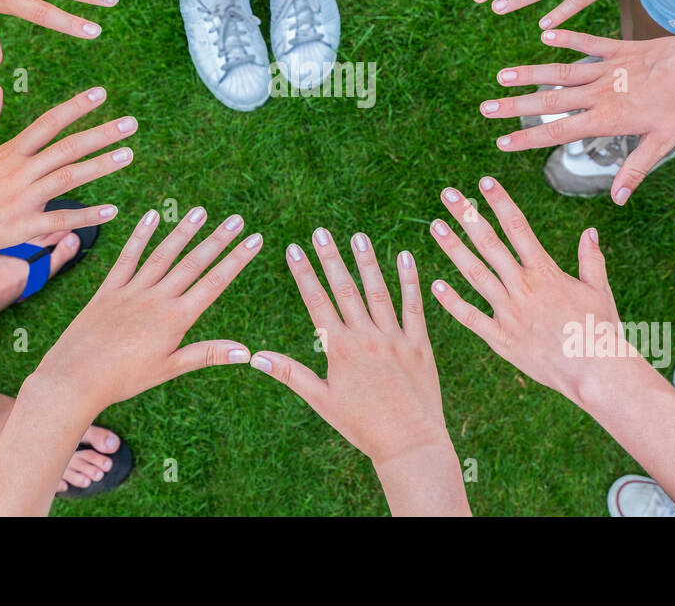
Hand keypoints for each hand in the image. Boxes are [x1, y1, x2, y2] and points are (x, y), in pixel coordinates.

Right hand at [0, 85, 134, 264]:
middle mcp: (19, 173)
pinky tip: (113, 210)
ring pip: (69, 179)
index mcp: (8, 153)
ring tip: (129, 154)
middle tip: (132, 123)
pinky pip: (61, 222)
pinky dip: (87, 216)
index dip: (76, 106)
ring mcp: (22, 201)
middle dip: (101, 134)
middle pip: (67, 148)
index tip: (101, 93)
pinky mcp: (21, 228)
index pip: (48, 122)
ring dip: (101, 166)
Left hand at [32, 206, 261, 408]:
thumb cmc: (124, 380)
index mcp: (175, 319)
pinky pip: (127, 257)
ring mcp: (131, 291)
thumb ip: (206, 354)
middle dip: (218, 240)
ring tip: (201, 211)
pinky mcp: (108, 289)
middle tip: (238, 219)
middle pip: (193, 263)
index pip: (214, 283)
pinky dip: (140, 235)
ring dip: (184, 231)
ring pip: (163, 255)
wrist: (75, 379)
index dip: (237, 259)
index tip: (255, 240)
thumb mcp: (168, 368)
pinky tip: (151, 215)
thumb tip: (246, 353)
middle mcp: (156, 299)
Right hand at [251, 229, 450, 466]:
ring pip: (378, 292)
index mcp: (340, 349)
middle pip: (345, 289)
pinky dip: (410, 281)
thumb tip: (254, 357)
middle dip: (330, 258)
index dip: (303, 273)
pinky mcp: (420, 344)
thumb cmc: (361, 426)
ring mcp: (395, 338)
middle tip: (320, 231)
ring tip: (357, 236)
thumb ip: (291, 373)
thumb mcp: (322, 400)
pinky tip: (405, 257)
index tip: (292, 248)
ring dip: (366, 262)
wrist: (409, 444)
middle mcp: (367, 337)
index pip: (317, 301)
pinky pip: (414, 307)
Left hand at [427, 177, 634, 406]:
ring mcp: (509, 312)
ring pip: (475, 273)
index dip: (500, 202)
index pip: (518, 227)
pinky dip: (451, 301)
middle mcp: (523, 287)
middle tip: (447, 194)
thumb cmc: (600, 331)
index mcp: (545, 272)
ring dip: (453, 248)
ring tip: (434, 226)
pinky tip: (434, 284)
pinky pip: (470, 317)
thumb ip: (591, 259)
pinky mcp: (501, 339)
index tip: (483, 181)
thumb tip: (590, 231)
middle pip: (489, 243)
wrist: (596, 372)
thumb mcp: (599, 290)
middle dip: (467, 216)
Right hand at [483, 29, 674, 202]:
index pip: (558, 132)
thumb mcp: (663, 143)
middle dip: (514, 107)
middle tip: (486, 108)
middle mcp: (600, 93)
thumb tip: (618, 199)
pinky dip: (566, 38)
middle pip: (549, 102)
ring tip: (502, 75)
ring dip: (529, 73)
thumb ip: (636, 169)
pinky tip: (545, 35)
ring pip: (560, 72)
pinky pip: (587, 43)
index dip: (527, 139)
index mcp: (607, 119)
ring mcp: (608, 68)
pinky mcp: (619, 49)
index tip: (501, 144)